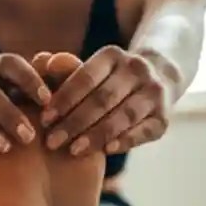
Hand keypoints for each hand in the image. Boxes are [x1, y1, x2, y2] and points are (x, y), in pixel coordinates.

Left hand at [40, 45, 172, 155]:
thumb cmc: (110, 80)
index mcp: (113, 55)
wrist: (161, 78)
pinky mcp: (164, 117)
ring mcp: (154, 93)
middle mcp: (137, 70)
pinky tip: (106, 151)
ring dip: (96, 134)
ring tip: (73, 150)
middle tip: (52, 141)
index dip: (64, 99)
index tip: (44, 119)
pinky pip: (144, 131)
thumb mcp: (92, 69)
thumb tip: (41, 61)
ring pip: (123, 116)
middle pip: (103, 99)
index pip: (85, 77)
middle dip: (75, 122)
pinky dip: (125, 140)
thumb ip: (66, 71)